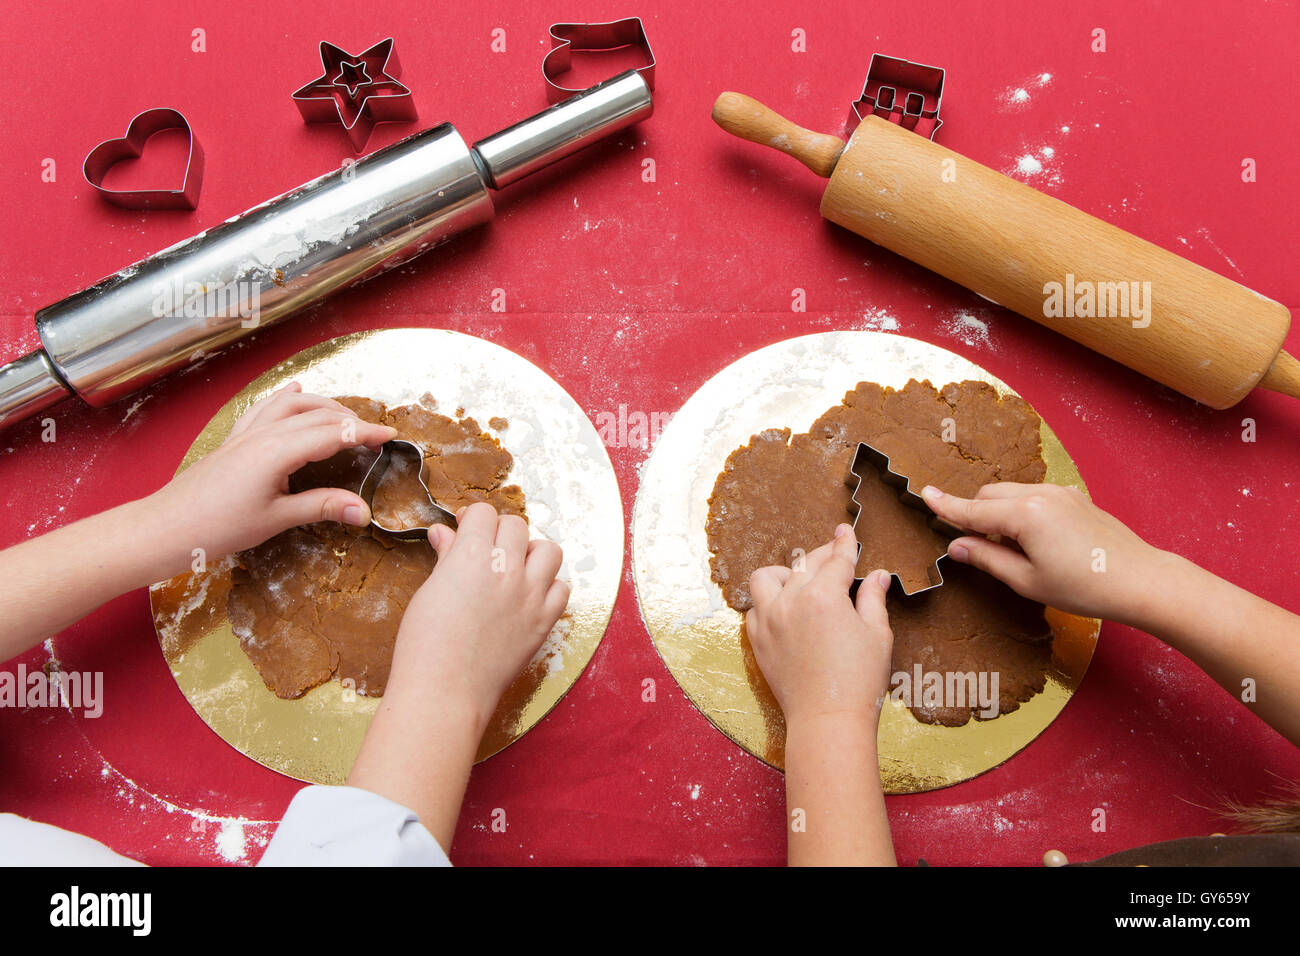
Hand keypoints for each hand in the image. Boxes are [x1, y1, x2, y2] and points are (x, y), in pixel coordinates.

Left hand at [148, 383, 395, 560]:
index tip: (391, 436)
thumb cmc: (218, 527)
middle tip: (377, 434)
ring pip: (292, 404)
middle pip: (317, 415)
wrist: (166, 527)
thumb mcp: (276, 520)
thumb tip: (364, 510)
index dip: (364, 433)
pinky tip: (294, 389)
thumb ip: (322, 507)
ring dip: (323, 405)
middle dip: (351, 419)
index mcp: (277, 451)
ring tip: (346, 416)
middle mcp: (264, 434)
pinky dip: (285, 397)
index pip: (332, 434)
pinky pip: (264, 408)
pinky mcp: (235, 440)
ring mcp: (247, 434)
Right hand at [386, 502, 569, 732]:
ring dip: (532, 553)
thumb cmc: (425, 645)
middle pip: (516, 526)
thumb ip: (446, 557)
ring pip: (549, 550)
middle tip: (487, 551)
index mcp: (471, 555)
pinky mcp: (544, 621)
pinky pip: (562, 589)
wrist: (444, 691)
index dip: (473, 520)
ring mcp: (530, 595)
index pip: (483, 513)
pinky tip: (530, 595)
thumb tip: (444, 533)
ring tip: (515, 568)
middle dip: (499, 533)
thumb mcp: (429, 591)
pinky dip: (550, 587)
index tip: (466, 530)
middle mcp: (506, 569)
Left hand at [745, 524, 893, 727]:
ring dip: (784, 574)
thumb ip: (873, 599)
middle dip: (822, 555)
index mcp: (823, 597)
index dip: (844, 544)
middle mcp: (790, 602)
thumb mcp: (877, 635)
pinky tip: (784, 608)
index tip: (846, 531)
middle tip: (835, 555)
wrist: (827, 719)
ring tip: (800, 581)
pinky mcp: (757, 640)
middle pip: (804, 565)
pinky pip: (755, 609)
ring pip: (766, 578)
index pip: (835, 560)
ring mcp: (769, 620)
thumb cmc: (859, 680)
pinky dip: (768, 602)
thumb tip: (877, 575)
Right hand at [921, 481, 1165, 623]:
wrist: (1141, 580)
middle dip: (977, 515)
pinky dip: (1024, 511)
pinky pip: (1036, 497)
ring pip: (1013, 494)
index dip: (946, 506)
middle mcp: (1040, 494)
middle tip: (977, 546)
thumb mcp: (1027, 580)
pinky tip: (1037, 539)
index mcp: (1024, 514)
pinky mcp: (1076, 498)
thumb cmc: (1085, 587)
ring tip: (1014, 549)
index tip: (923, 494)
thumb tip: (957, 547)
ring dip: (1001, 513)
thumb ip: (987, 558)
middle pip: (991, 495)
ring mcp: (1061, 493)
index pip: (973, 509)